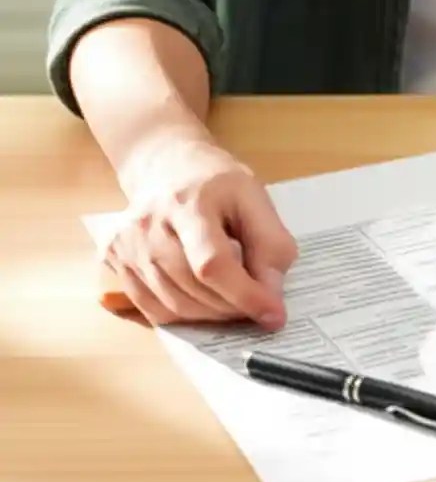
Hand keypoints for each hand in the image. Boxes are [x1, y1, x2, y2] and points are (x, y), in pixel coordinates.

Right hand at [101, 136, 296, 328]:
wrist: (167, 165)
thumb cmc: (217, 184)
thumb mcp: (256, 200)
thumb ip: (271, 245)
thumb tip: (270, 295)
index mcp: (189, 204)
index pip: (213, 264)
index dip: (246, 295)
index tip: (274, 315)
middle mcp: (149, 225)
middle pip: (191, 288)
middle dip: (233, 307)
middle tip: (258, 306)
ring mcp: (126, 243)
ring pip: (172, 304)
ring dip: (212, 315)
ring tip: (234, 303)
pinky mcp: (115, 258)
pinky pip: (151, 308)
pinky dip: (184, 315)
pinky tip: (204, 301)